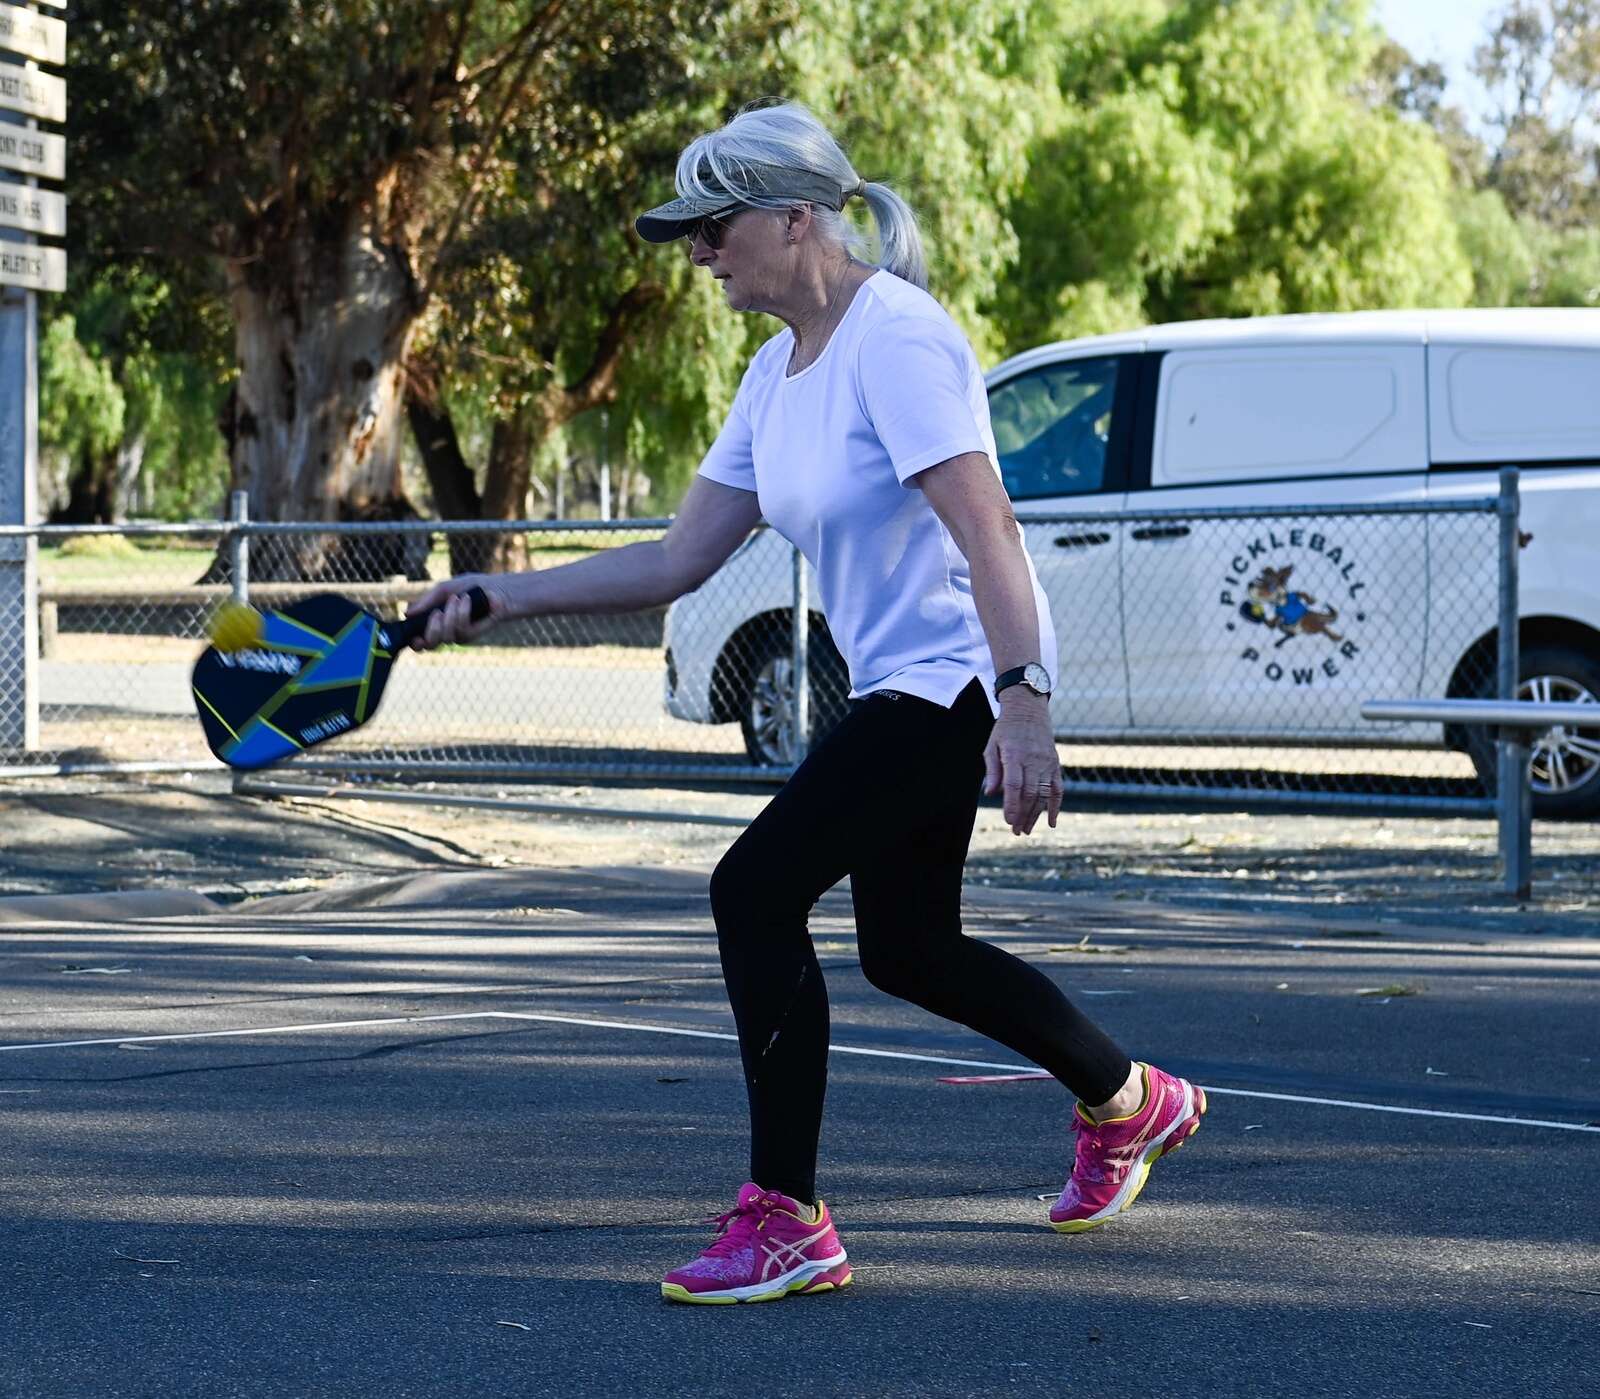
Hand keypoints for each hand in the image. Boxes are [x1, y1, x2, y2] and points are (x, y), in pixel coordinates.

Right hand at [406, 574, 507, 650]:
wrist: (492, 588)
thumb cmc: (466, 588)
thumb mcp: (443, 590)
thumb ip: (426, 601)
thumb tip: (407, 613)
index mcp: (431, 623)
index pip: (417, 641)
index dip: (413, 642)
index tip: (414, 634)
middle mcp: (442, 633)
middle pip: (429, 645)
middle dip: (432, 629)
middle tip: (437, 612)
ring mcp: (457, 636)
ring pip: (446, 637)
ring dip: (451, 615)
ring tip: (457, 598)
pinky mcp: (471, 635)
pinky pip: (462, 630)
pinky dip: (463, 613)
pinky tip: (466, 599)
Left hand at [982, 691, 1060, 835]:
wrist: (1029, 710)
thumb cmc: (1006, 729)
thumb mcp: (992, 745)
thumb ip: (992, 770)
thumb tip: (990, 793)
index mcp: (1015, 755)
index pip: (1014, 785)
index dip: (1012, 805)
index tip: (1008, 821)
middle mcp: (1033, 760)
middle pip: (1030, 793)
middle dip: (1023, 815)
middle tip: (1015, 831)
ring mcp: (1047, 763)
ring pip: (1044, 795)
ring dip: (1035, 815)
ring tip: (1026, 830)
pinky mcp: (1055, 765)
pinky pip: (1058, 789)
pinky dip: (1056, 807)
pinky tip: (1051, 822)